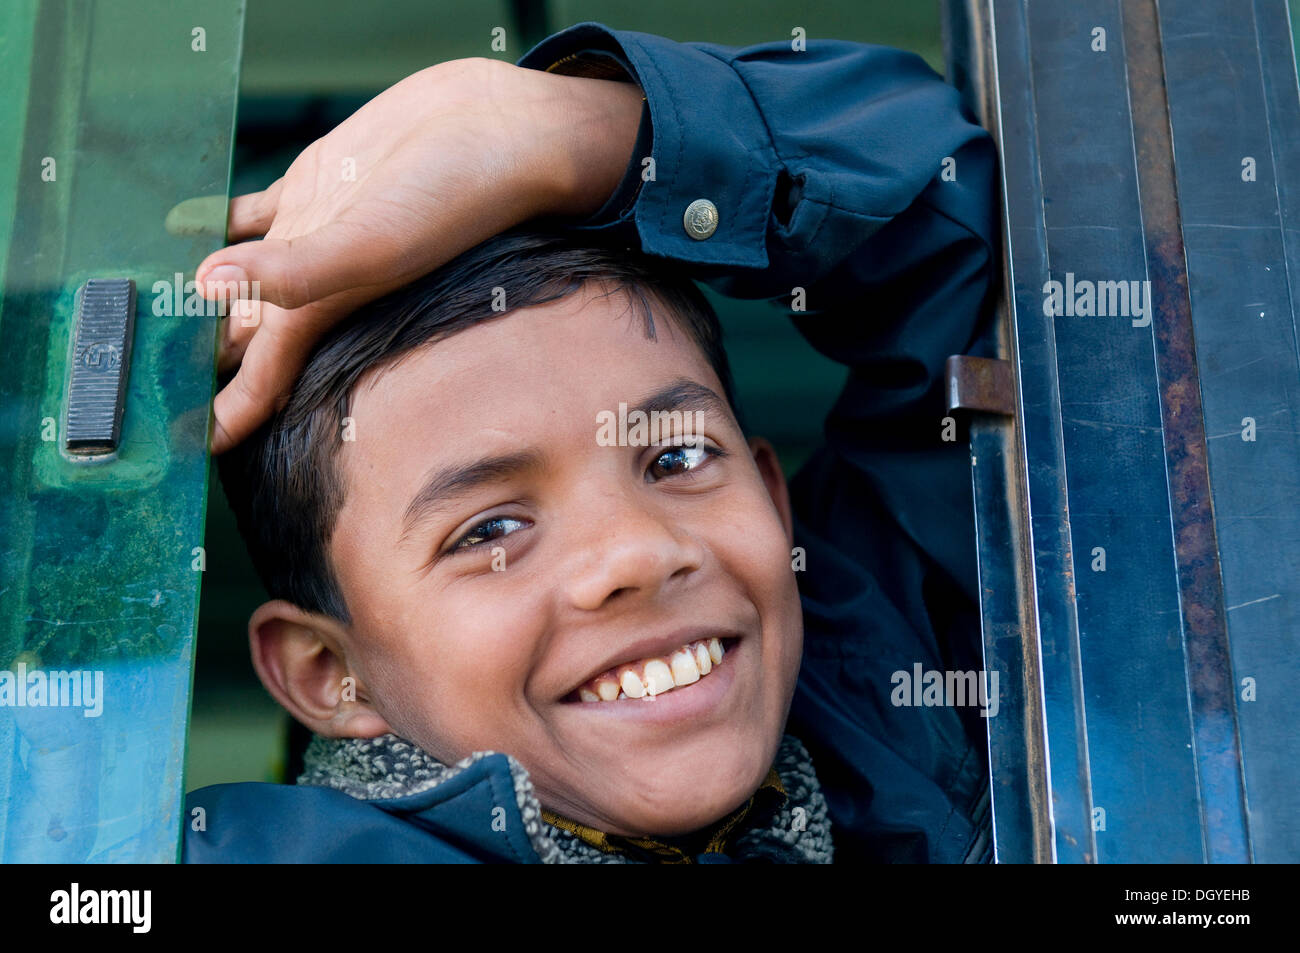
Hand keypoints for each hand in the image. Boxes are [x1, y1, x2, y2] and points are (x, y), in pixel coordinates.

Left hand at [200, 56, 643, 452]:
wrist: (505, 130)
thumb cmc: (456, 198)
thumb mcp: (374, 244)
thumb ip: (293, 274)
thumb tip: (200, 283)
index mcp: (320, 310)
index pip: (258, 382)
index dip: (218, 414)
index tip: (177, 446)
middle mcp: (311, 281)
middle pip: (238, 338)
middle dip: (196, 360)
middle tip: (142, 379)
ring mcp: (310, 233)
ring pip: (241, 277)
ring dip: (202, 296)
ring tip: (157, 313)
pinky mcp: (317, 187)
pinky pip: (254, 216)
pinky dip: (220, 225)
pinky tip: (191, 224)